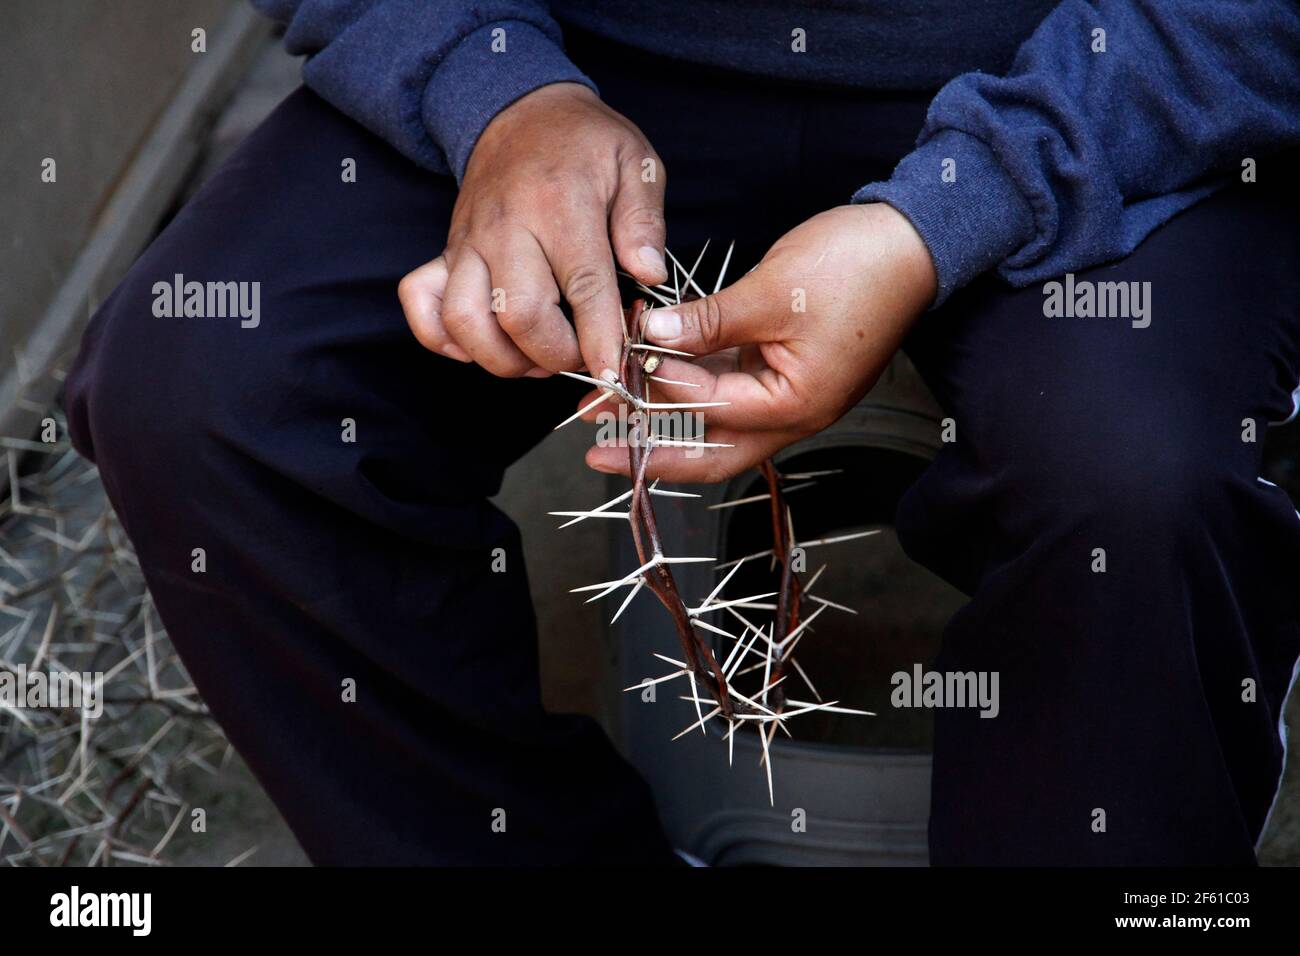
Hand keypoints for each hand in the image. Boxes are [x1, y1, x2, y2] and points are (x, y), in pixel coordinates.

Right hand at [399, 82, 667, 378]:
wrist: (522, 110)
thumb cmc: (584, 143)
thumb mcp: (634, 163)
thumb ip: (644, 221)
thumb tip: (649, 274)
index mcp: (561, 206)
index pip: (583, 288)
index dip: (601, 340)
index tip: (616, 373)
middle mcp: (507, 228)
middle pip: (520, 317)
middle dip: (555, 356)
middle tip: (582, 354)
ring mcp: (469, 242)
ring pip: (465, 321)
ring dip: (501, 359)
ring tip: (536, 359)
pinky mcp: (446, 252)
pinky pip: (422, 305)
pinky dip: (442, 339)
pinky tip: (481, 346)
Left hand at [580, 203, 937, 481]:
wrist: (915, 242)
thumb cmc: (857, 266)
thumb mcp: (773, 292)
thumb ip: (708, 321)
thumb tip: (651, 335)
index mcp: (795, 406)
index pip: (708, 408)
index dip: (657, 386)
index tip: (615, 360)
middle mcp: (793, 415)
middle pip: (710, 454)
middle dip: (650, 455)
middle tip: (596, 454)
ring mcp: (789, 396)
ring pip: (715, 427)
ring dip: (664, 420)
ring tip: (609, 415)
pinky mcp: (785, 372)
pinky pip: (729, 394)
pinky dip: (690, 387)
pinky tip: (654, 376)